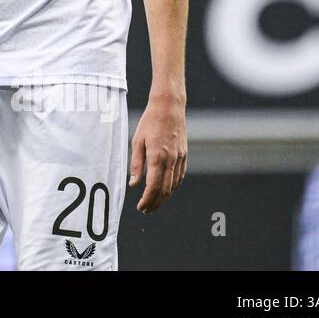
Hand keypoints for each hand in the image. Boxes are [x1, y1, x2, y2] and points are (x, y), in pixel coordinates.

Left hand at [128, 93, 186, 212]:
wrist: (169, 107)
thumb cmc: (149, 122)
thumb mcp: (137, 141)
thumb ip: (136, 164)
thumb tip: (134, 184)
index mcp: (157, 157)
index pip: (153, 186)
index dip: (147, 200)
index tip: (140, 207)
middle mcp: (171, 160)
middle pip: (165, 190)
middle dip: (155, 203)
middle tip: (145, 210)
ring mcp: (180, 158)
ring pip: (174, 185)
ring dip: (164, 197)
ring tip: (154, 203)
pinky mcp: (184, 155)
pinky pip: (179, 176)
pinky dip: (172, 187)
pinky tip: (166, 190)